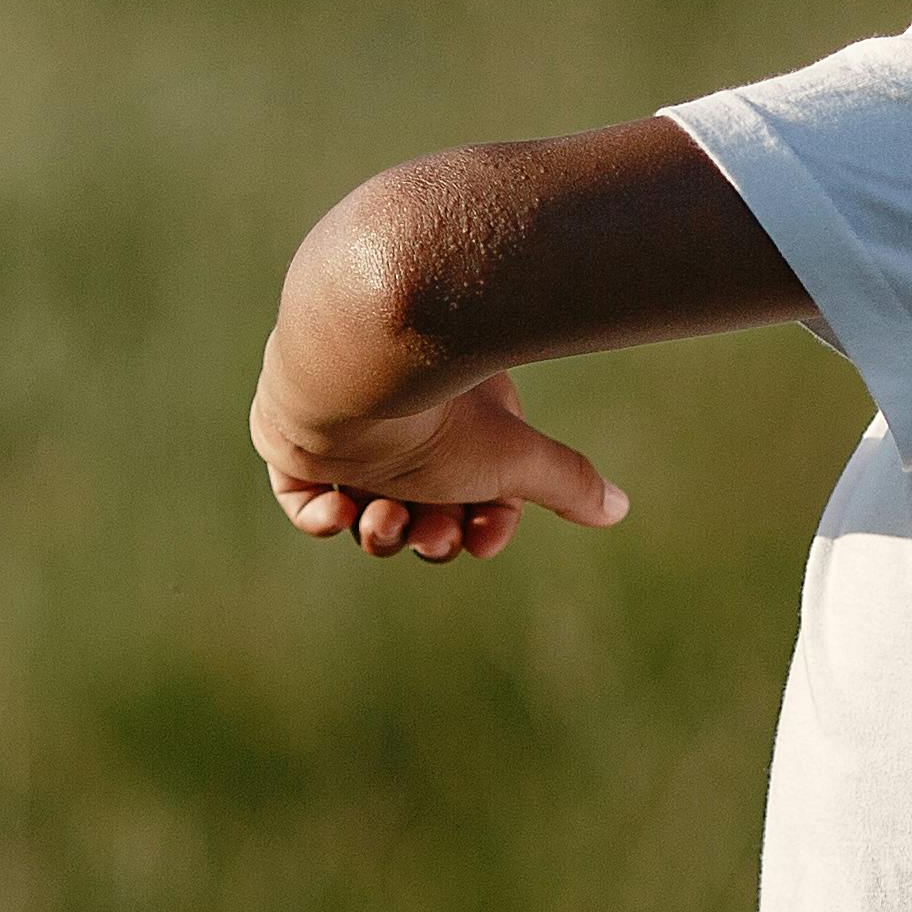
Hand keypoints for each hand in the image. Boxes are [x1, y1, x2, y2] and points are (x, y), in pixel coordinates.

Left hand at [254, 371, 626, 564]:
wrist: (354, 371)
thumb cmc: (439, 413)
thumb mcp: (515, 459)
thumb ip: (567, 483)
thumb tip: (618, 509)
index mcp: (459, 417)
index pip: (476, 489)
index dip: (482, 525)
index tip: (481, 540)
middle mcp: (402, 424)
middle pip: (421, 506)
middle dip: (430, 534)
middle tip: (432, 536)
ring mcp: (345, 433)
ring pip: (366, 505)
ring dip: (379, 530)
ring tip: (380, 520)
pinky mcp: (293, 443)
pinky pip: (301, 496)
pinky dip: (318, 515)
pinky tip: (335, 511)